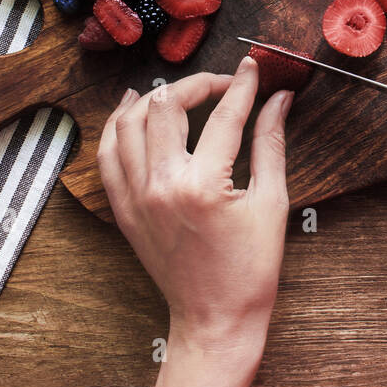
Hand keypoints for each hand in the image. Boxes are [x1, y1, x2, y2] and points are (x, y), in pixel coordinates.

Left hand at [98, 57, 292, 386]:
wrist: (215, 318)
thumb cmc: (250, 269)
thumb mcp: (272, 203)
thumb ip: (271, 143)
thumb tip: (279, 99)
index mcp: (204, 185)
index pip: (223, 114)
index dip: (241, 85)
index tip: (253, 68)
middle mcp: (162, 186)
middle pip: (166, 106)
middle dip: (196, 83)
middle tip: (221, 84)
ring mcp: (136, 197)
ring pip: (127, 123)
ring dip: (151, 98)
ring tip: (174, 89)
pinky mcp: (124, 209)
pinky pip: (107, 155)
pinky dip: (117, 127)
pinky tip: (132, 111)